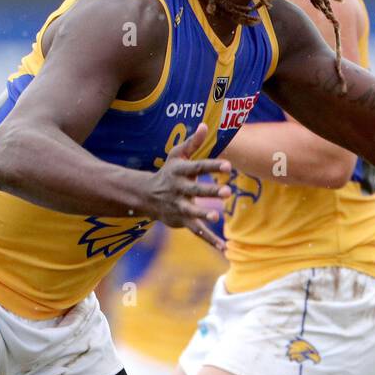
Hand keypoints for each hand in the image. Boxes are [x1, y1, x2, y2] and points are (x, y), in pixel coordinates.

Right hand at [148, 122, 231, 248]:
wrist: (146, 196)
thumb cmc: (168, 172)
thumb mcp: (177, 156)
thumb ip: (193, 142)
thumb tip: (206, 125)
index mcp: (180, 172)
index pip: (198, 167)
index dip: (212, 166)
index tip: (228, 166)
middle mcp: (178, 190)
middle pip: (195, 191)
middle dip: (210, 192)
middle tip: (227, 192)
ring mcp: (179, 207)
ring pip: (192, 213)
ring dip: (203, 216)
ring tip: (216, 217)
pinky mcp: (182, 221)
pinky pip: (197, 232)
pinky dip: (210, 241)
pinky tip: (224, 249)